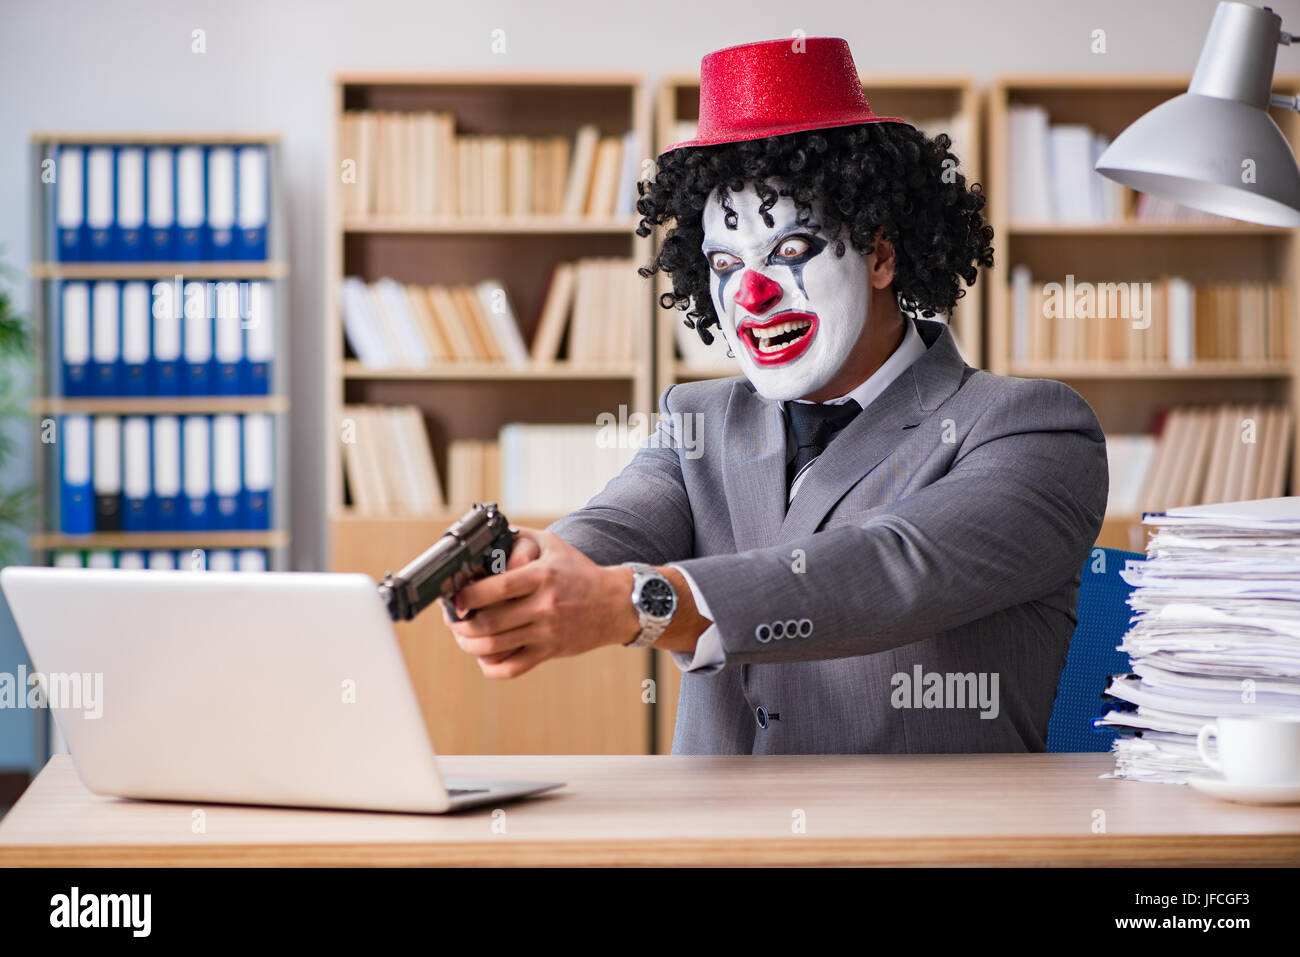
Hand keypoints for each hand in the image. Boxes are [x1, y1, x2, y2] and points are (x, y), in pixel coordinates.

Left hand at [441, 528, 638, 678]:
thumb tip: (487, 539)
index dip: (468, 595)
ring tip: (463, 636)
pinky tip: (485, 656)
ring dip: (470, 644)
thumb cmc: (579, 572)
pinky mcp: (549, 652)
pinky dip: (492, 667)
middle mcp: (544, 606)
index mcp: (541, 577)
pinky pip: (513, 668)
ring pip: (496, 647)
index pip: (497, 588)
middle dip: (461, 623)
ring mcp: (546, 632)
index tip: (456, 596)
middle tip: (453, 618)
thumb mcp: (553, 544)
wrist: (616, 603)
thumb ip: (520, 538)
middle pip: (490, 622)